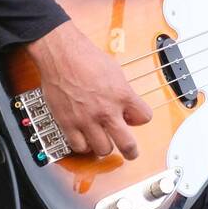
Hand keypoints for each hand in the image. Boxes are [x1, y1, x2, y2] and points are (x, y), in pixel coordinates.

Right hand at [25, 21, 152, 159]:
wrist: (62, 55)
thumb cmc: (87, 58)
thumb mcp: (116, 72)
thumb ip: (123, 92)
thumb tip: (127, 106)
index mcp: (122, 95)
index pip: (144, 117)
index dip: (141, 118)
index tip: (136, 119)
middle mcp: (106, 110)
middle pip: (127, 143)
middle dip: (131, 151)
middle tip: (131, 153)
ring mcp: (87, 119)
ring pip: (103, 149)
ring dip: (105, 147)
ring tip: (103, 142)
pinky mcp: (68, 123)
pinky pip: (79, 147)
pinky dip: (83, 146)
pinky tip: (85, 139)